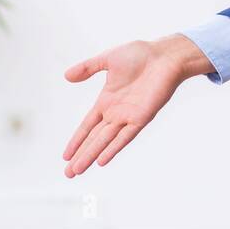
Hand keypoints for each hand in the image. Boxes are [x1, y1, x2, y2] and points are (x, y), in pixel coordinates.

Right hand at [61, 35, 213, 176]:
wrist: (164, 56)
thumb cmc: (140, 55)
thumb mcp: (108, 59)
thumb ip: (87, 68)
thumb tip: (66, 76)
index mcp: (106, 101)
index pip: (87, 126)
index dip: (76, 140)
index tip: (65, 156)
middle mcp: (116, 113)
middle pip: (94, 139)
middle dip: (80, 156)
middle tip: (68, 173)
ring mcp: (128, 117)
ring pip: (105, 141)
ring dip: (91, 156)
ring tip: (77, 171)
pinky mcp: (142, 117)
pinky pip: (125, 136)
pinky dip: (113, 148)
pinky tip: (102, 160)